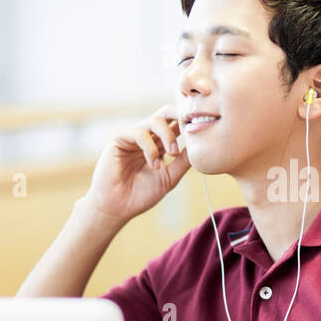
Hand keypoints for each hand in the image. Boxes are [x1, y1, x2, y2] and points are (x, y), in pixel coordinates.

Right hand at [82, 104, 190, 224]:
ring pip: (155, 121)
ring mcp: (132, 136)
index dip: (188, 124)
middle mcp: (146, 136)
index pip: (175, 124)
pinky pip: (139, 133)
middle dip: (180, 115)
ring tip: (172, 154)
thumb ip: (183, 162)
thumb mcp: (170, 177)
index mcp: (159, 143)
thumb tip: (200, 146)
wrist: (118, 208)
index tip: (202, 130)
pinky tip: (154, 164)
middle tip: (191, 126)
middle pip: (166, 112)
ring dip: (168, 136)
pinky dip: (150, 148)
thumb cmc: (141, 195)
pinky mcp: (118, 138)